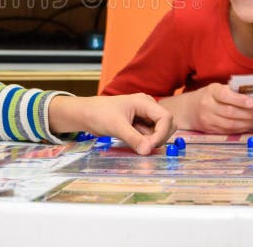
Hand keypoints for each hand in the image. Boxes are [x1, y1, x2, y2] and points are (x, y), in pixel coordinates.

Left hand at [48, 93, 174, 154]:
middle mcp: (148, 107)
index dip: (162, 133)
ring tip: (134, 143)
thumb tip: (148, 151)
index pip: (166, 117)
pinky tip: (133, 142)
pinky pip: (149, 135)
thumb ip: (133, 138)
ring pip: (159, 132)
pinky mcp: (140, 124)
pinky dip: (145, 141)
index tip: (150, 146)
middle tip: (144, 147)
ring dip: (151, 141)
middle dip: (159, 138)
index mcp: (145, 102)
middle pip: (167, 124)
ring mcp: (144, 116)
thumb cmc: (99, 114)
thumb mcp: (116, 127)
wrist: (86, 114)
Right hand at [159, 83, 252, 133]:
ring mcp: (207, 119)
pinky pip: (227, 131)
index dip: (240, 100)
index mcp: (210, 92)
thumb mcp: (217, 88)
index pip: (225, 95)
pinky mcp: (209, 130)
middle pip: (229, 112)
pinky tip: (247, 126)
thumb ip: (232, 91)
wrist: (189, 109)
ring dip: (245, 124)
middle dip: (247, 114)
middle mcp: (207, 105)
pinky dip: (240, 129)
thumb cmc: (209, 96)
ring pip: (230, 124)